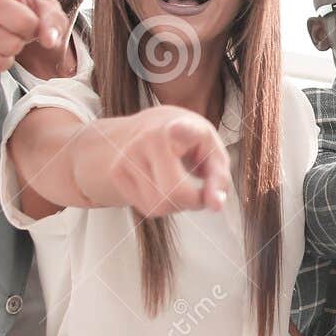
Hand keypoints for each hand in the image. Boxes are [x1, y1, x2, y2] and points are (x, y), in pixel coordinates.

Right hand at [0, 0, 67, 75]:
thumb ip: (52, 19)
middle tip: (18, 25)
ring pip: (10, 44)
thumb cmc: (10, 16)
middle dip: (30, 30)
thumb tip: (49, 39)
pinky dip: (3, 61)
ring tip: (3, 36)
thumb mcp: (37, 10)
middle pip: (23, 22)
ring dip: (15, 46)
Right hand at [97, 106, 230, 216]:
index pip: (181, 130)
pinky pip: (145, 209)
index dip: (180, 131)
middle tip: (197, 191)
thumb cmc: (192, 144)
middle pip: (173, 193)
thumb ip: (219, 180)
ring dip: (175, 206)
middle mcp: (149, 137)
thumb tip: (215, 206)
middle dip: (191, 202)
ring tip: (178, 184)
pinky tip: (161, 186)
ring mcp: (128, 154)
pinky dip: (159, 206)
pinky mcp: (116, 171)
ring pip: (157, 206)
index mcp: (181, 127)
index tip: (176, 129)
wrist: (155, 127)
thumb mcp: (214, 155)